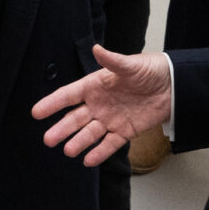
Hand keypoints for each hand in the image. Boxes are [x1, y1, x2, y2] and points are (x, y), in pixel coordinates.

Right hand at [32, 45, 172, 166]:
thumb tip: (97, 49)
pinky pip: (109, 144)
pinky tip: (88, 160)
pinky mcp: (124, 131)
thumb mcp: (130, 65)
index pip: (68, 96)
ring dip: (78, 142)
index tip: (36, 112)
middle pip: (75, 118)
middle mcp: (98, 104)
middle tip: (48, 140)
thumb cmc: (149, 70)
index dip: (52, 103)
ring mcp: (110, 119)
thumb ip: (112, 60)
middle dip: (62, 129)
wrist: (172, 86)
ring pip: (89, 133)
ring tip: (68, 151)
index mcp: (95, 86)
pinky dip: (100, 152)